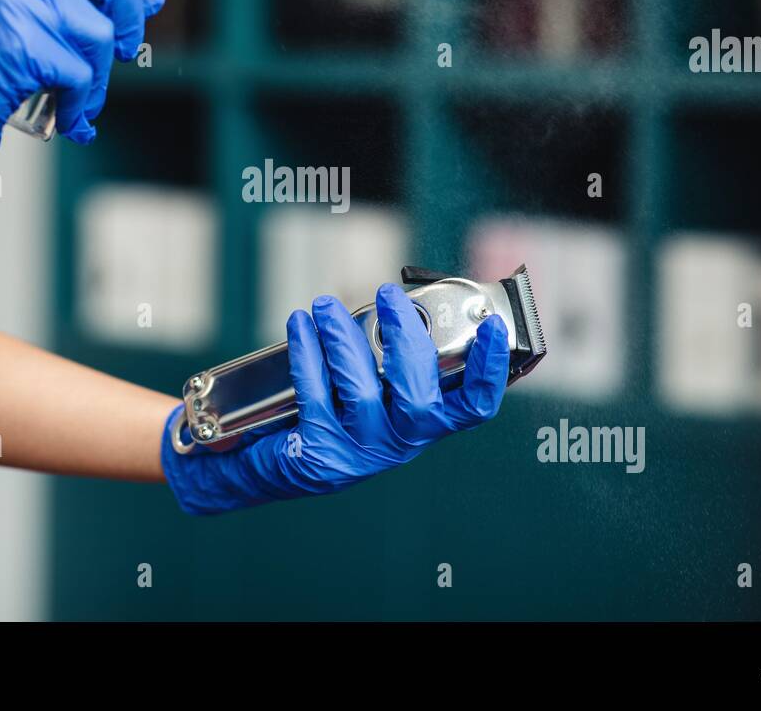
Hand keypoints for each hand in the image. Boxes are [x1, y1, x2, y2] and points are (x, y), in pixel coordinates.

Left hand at [161, 283, 511, 514]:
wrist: (267, 464)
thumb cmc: (332, 412)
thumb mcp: (372, 388)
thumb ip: (391, 355)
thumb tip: (400, 300)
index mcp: (424, 425)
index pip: (474, 408)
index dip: (490, 370)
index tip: (493, 326)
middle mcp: (400, 444)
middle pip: (420, 399)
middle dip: (406, 340)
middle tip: (387, 296)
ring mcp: (360, 453)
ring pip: (363, 392)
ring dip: (344, 340)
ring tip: (324, 307)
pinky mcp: (319, 453)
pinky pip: (316, 394)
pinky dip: (307, 354)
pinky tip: (300, 327)